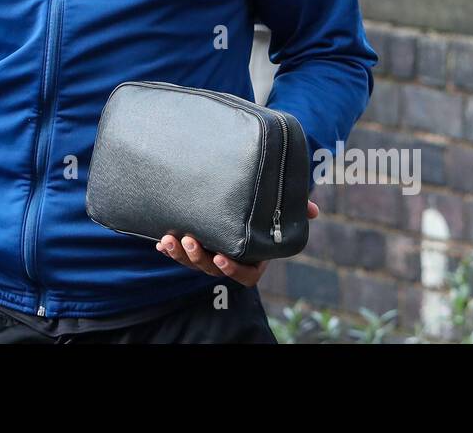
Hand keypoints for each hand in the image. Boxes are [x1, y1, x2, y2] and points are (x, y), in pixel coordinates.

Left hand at [156, 199, 319, 286]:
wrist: (238, 198)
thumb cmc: (264, 205)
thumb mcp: (278, 206)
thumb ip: (294, 208)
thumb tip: (313, 210)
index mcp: (253, 257)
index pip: (245, 275)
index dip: (233, 270)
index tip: (222, 258)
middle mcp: (229, 259)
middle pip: (212, 269)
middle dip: (198, 257)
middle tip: (190, 240)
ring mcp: (208, 252)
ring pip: (192, 262)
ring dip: (180, 254)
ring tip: (171, 238)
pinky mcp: (192, 244)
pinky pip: (178, 253)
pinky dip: (169, 249)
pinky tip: (159, 242)